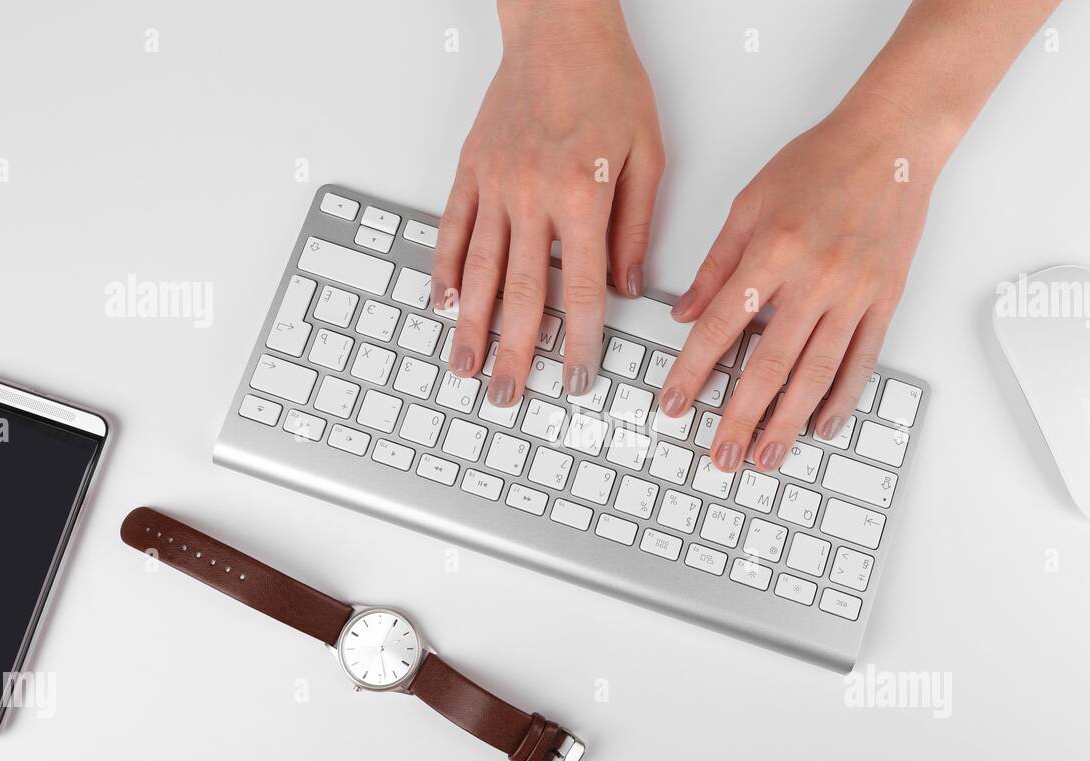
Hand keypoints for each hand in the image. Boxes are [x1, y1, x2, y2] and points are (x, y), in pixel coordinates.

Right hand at [433, 0, 663, 405]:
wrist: (559, 26)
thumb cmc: (607, 83)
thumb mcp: (646, 154)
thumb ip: (633, 226)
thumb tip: (626, 286)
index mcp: (582, 196)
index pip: (582, 290)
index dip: (582, 342)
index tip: (578, 379)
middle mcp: (532, 195)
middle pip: (523, 293)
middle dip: (516, 353)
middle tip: (507, 395)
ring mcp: (494, 183)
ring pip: (480, 270)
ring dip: (472, 326)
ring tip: (465, 366)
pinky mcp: (470, 169)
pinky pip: (453, 228)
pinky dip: (446, 269)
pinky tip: (443, 303)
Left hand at [658, 107, 936, 472]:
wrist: (892, 140)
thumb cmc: (819, 162)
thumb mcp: (751, 201)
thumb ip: (717, 263)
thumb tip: (684, 314)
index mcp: (773, 251)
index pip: (721, 326)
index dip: (693, 371)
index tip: (672, 404)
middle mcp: (815, 279)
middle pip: (769, 364)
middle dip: (739, 417)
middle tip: (720, 457)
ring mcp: (854, 294)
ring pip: (816, 373)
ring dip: (788, 422)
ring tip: (766, 457)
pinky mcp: (884, 300)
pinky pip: (862, 360)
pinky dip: (843, 398)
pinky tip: (823, 425)